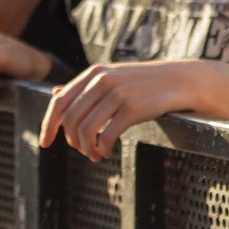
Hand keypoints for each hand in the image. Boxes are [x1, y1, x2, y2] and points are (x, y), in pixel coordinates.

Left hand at [39, 60, 212, 160]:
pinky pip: (106, 136)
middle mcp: (103, 81)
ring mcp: (118, 93)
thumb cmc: (146, 82)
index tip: (45, 143)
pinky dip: (103, 149)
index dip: (48, 125)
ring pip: (85, 131)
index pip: (59, 102)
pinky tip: (108, 152)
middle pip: (70, 120)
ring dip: (87, 149)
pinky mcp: (133, 108)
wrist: (183, 81)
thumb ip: (86, 86)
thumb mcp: (114, 77)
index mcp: (95, 73)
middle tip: (83, 151)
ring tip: (96, 154)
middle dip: (72, 141)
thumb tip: (55, 95)